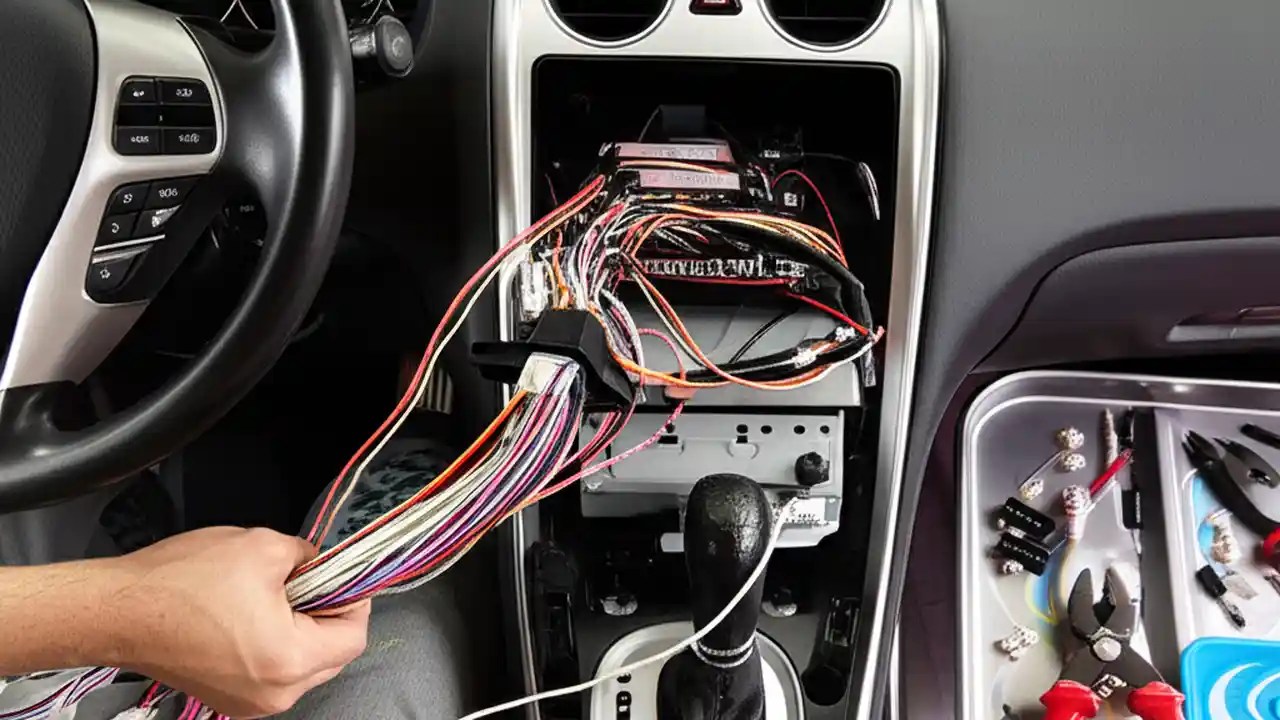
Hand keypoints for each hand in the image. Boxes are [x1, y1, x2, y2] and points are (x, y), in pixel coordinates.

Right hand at [105, 527, 369, 717]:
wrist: (118, 611)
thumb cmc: (181, 581)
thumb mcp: (265, 547)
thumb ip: (311, 557)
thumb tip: (324, 564)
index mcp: (289, 661)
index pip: (354, 637)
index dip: (353, 600)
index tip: (339, 576)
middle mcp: (274, 694)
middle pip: (333, 655)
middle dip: (327, 615)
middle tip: (307, 581)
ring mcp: (249, 704)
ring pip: (304, 666)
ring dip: (301, 631)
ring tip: (273, 597)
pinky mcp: (229, 699)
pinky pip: (274, 673)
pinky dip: (275, 646)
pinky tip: (252, 617)